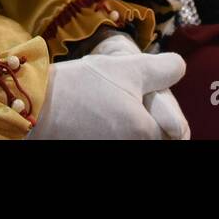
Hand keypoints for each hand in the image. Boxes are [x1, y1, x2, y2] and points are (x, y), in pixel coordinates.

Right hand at [27, 35, 187, 139]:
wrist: (36, 105)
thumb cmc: (82, 86)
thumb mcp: (128, 69)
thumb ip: (162, 70)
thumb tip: (181, 68)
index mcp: (145, 133)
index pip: (176, 133)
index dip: (171, 116)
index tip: (158, 101)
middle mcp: (130, 149)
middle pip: (155, 138)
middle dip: (153, 123)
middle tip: (139, 102)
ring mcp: (110, 151)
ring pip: (132, 139)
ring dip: (132, 128)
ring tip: (115, 107)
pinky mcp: (91, 149)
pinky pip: (112, 140)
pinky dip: (112, 132)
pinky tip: (100, 118)